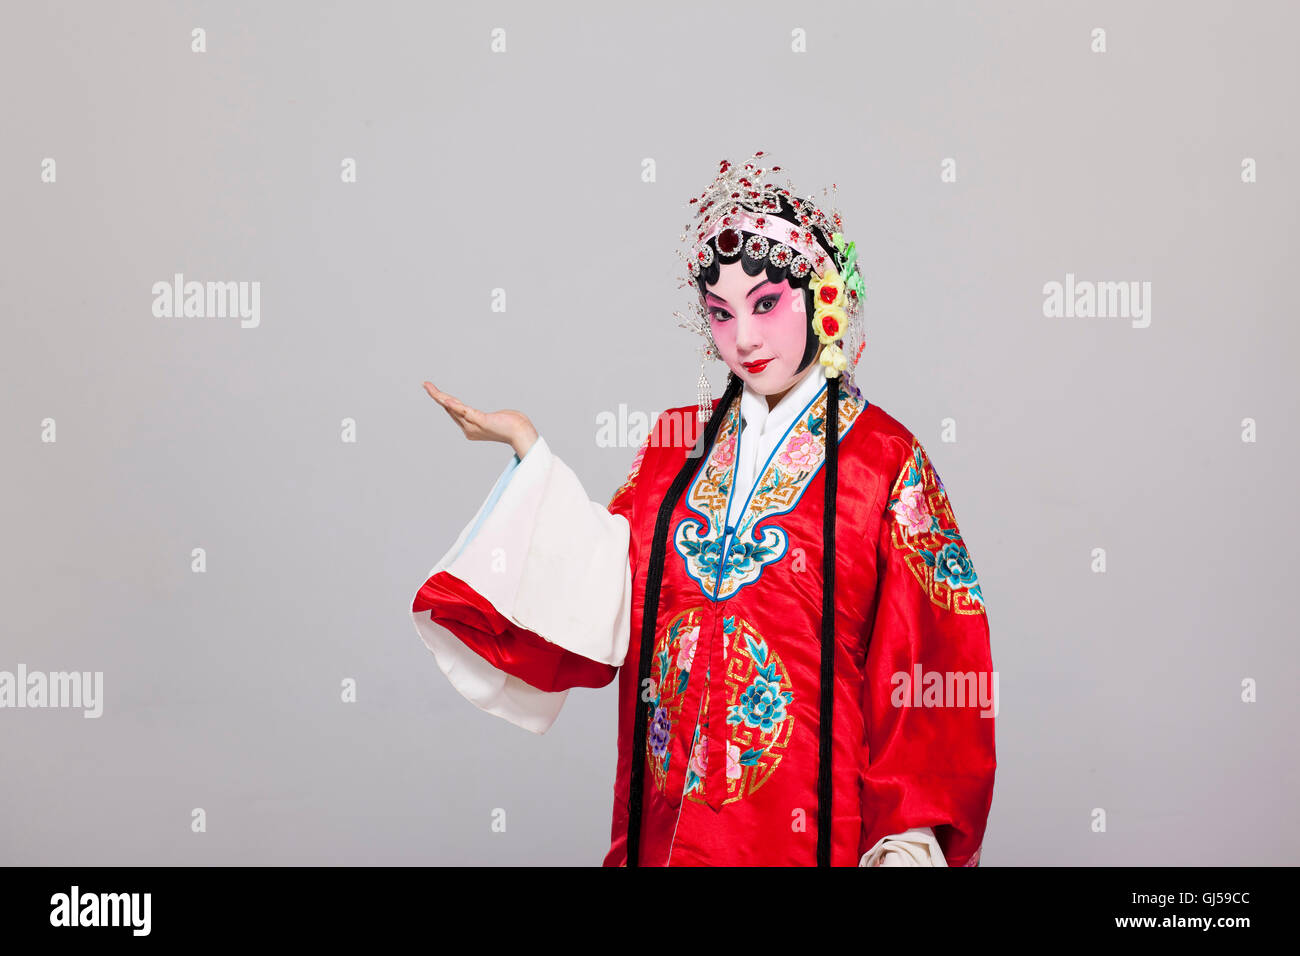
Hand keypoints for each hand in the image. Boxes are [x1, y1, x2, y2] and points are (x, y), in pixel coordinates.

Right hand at [423, 381, 537, 458]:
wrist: (521, 432)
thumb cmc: (512, 425)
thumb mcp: (494, 418)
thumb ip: (484, 417)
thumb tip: (483, 417)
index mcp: (470, 428)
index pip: (454, 411)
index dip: (443, 401)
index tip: (434, 391)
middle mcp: (468, 428)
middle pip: (449, 409)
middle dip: (436, 396)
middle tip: (425, 384)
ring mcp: (473, 425)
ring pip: (453, 408)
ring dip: (440, 397)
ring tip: (430, 387)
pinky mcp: (481, 421)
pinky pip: (465, 412)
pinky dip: (455, 406)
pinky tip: (446, 400)